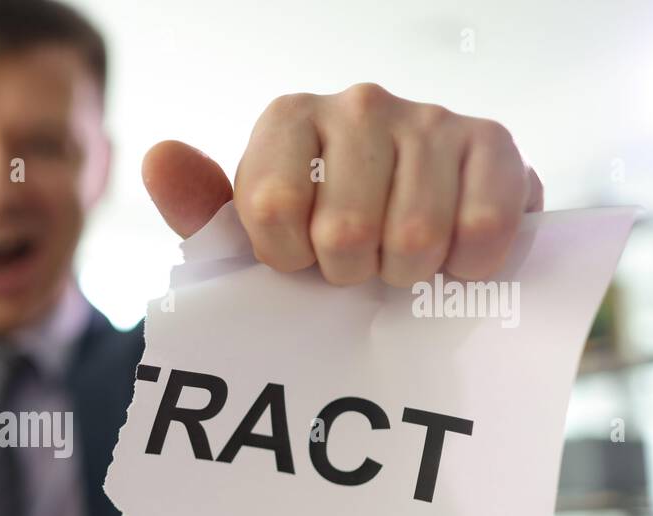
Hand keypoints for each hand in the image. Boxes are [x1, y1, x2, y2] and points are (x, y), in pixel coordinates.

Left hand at [142, 82, 542, 285]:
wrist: (408, 229)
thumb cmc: (314, 233)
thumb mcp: (246, 233)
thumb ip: (199, 207)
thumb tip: (158, 158)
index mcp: (288, 119)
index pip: (272, 208)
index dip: (287, 259)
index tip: (297, 259)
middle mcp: (359, 102)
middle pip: (346, 232)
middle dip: (350, 272)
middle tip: (355, 265)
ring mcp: (431, 116)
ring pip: (416, 237)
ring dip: (406, 274)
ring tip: (399, 260)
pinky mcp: (494, 141)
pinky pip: (484, 228)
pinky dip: (467, 265)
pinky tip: (450, 254)